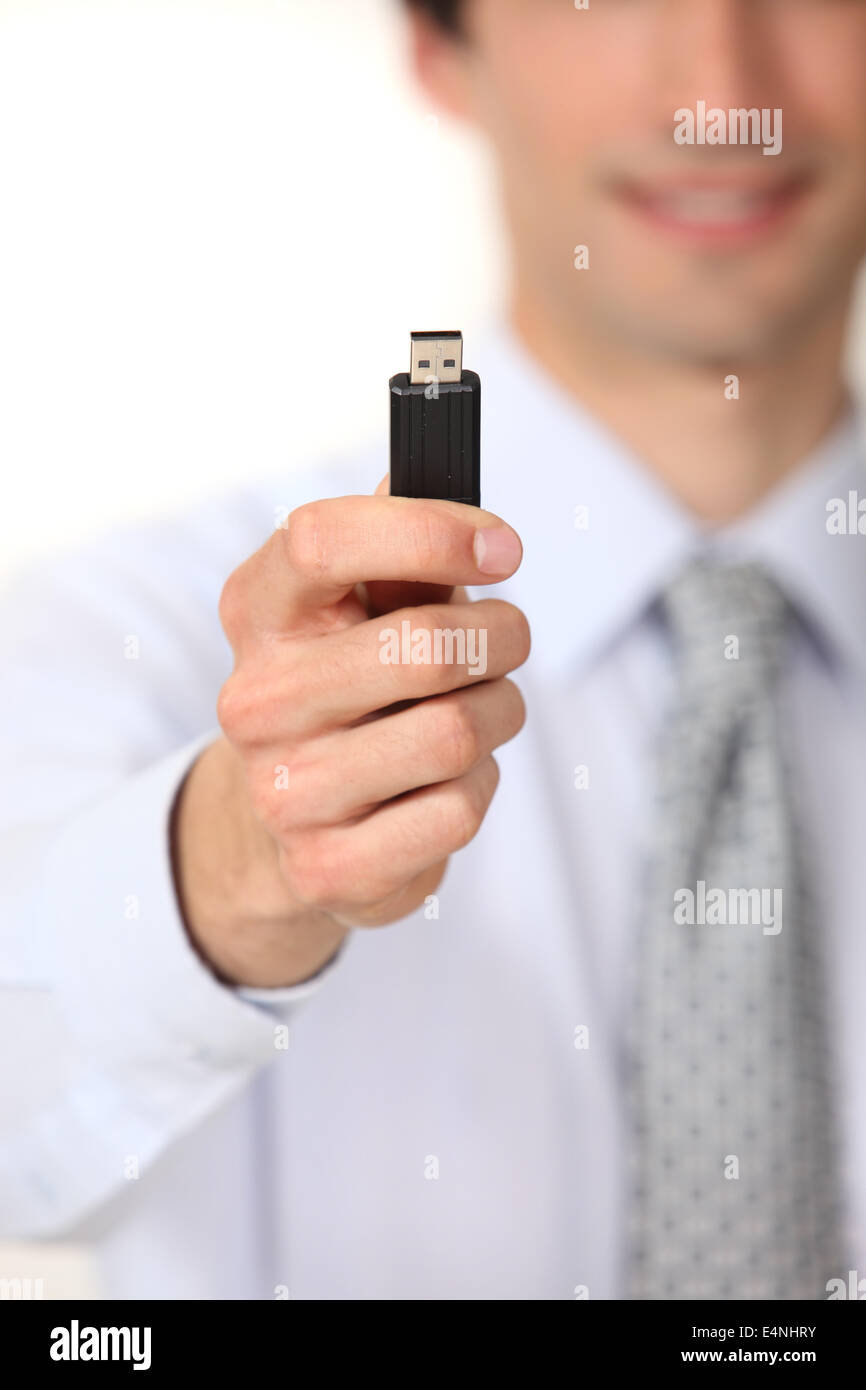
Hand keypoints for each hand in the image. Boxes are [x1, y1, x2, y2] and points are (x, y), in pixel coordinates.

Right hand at [173, 488, 528, 987]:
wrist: (291, 816)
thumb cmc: (348, 683)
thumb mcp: (360, 605)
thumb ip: (397, 544)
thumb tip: (424, 459)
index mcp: (259, 610)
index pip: (323, 537)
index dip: (431, 531)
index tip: (502, 547)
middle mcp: (256, 699)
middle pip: (427, 646)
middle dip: (501, 637)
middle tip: (508, 639)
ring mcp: (285, 791)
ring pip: (456, 734)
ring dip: (499, 715)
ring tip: (481, 713)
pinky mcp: (327, 867)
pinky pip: (457, 812)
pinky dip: (479, 789)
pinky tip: (446, 784)